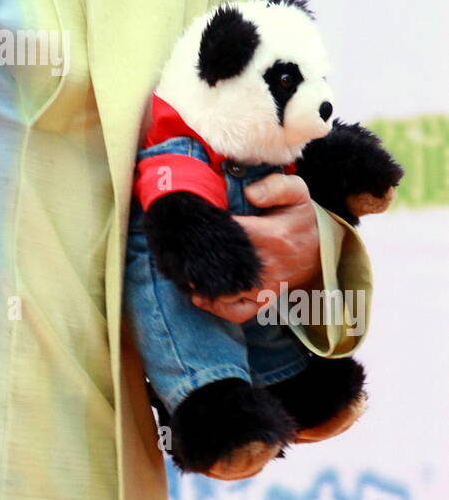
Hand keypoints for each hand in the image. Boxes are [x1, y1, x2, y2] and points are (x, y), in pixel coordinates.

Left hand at [190, 172, 320, 323]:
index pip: (228, 232)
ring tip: (184, 268)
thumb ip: (275, 186)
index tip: (191, 220)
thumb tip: (250, 194)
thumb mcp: (297, 193)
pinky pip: (237, 312)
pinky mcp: (263, 300)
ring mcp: (264, 286)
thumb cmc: (299, 219)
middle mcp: (266, 265)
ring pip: (224, 292)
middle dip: (196, 256)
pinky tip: (199, 294)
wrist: (320, 250)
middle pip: (220, 264)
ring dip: (201, 282)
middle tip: (180, 245)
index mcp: (271, 235)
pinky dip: (216, 307)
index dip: (206, 227)